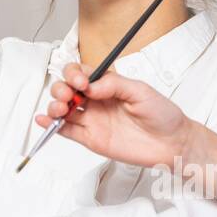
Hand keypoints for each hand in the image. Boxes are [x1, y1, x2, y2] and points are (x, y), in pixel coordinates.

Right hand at [35, 62, 194, 168]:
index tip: (82, 82)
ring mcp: (92, 120)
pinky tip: (44, 120)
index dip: (75, 74)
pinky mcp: (91, 139)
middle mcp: (96, 101)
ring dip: (54, 105)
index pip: (81, 73)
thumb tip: (91, 85)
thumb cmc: (162, 115)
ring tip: (59, 108)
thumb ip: (114, 84)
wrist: (172, 143)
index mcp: (106, 85)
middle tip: (71, 95)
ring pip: (62, 109)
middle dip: (61, 88)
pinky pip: (66, 131)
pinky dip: (52, 126)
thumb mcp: (141, 90)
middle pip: (66, 89)